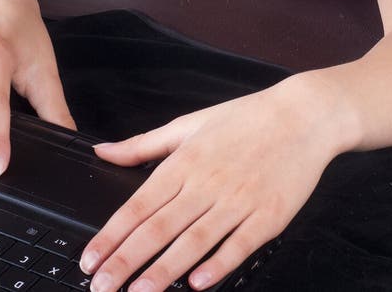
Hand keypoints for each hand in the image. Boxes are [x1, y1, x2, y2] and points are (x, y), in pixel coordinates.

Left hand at [79, 79, 339, 291]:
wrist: (302, 116)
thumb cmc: (244, 119)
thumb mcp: (189, 124)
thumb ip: (143, 144)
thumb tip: (102, 151)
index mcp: (184, 161)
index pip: (138, 204)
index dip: (111, 235)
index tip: (89, 259)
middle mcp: (207, 182)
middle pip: (159, 227)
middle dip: (126, 260)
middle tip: (100, 286)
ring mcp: (238, 200)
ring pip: (194, 241)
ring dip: (164, 270)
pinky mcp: (268, 216)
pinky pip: (239, 245)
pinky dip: (218, 264)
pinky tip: (198, 283)